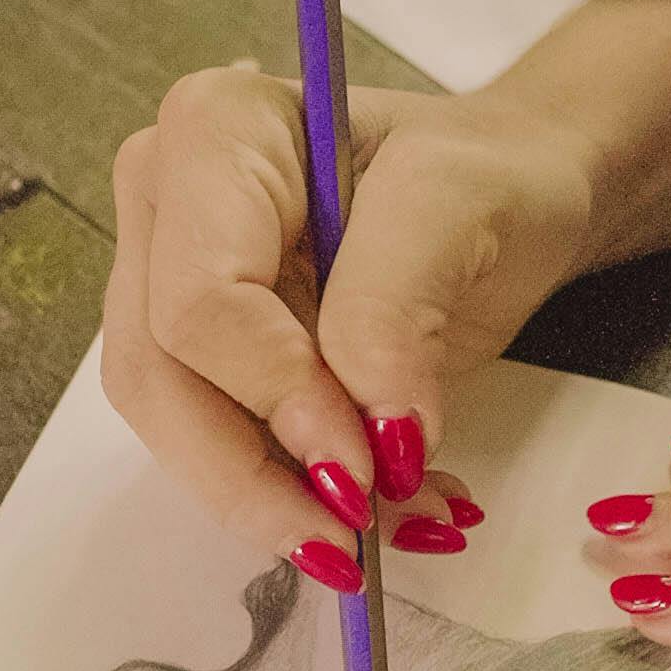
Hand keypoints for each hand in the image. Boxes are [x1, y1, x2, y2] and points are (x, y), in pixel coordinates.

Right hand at [103, 68, 597, 555]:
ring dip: (270, 497)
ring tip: (383, 527)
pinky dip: (290, 491)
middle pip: (158, 372)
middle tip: (352, 538)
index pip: (200, 298)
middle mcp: (167, 202)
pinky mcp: (202, 350)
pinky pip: (216, 440)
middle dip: (252, 474)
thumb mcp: (456, 207)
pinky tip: (379, 506)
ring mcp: (170, 278)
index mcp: (213, 132)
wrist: (512, 194)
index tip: (363, 463)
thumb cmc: (485, 173)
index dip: (274, 394)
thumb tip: (369, 435)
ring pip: (173, 422)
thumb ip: (393, 308)